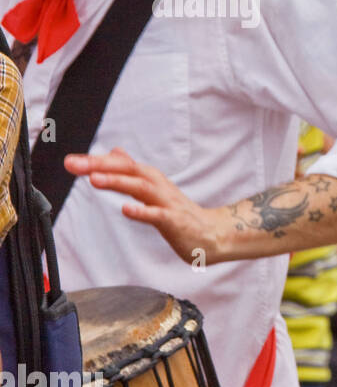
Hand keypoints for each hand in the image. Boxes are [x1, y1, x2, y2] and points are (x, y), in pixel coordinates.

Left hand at [65, 149, 224, 264]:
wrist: (213, 234)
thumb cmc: (181, 214)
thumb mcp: (155, 189)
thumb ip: (133, 172)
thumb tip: (115, 152)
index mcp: (152, 180)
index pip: (122, 165)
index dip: (97, 161)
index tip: (72, 161)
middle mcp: (159, 187)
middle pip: (129, 170)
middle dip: (101, 166)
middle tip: (74, 163)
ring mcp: (168, 203)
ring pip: (142, 188)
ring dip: (119, 182)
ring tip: (95, 179)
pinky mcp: (176, 222)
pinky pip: (158, 215)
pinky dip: (143, 211)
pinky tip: (126, 209)